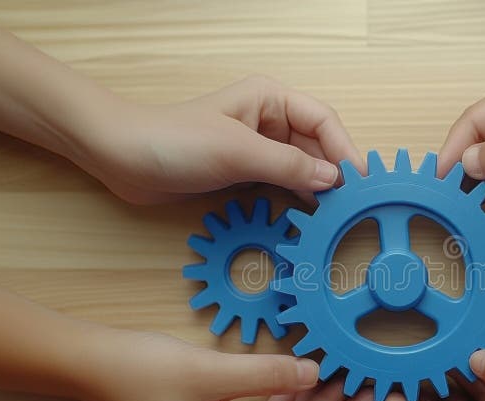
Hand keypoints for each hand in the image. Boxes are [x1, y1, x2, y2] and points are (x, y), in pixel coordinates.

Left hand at [78, 75, 363, 203]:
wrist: (123, 158)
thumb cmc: (175, 142)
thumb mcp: (237, 152)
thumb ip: (288, 166)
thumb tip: (333, 180)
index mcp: (271, 100)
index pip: (323, 121)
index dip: (345, 149)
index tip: (361, 181)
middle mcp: (270, 121)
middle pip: (318, 146)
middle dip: (336, 172)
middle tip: (355, 204)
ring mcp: (258, 148)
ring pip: (303, 168)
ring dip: (319, 189)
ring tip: (339, 215)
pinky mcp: (245, 172)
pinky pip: (283, 184)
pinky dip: (298, 198)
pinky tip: (311, 216)